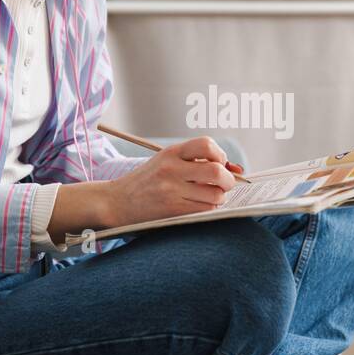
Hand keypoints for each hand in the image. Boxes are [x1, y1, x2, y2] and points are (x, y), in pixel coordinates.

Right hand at [108, 136, 241, 226]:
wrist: (116, 202)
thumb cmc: (147, 181)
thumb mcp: (167, 162)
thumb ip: (197, 162)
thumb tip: (237, 169)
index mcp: (171, 152)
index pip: (207, 144)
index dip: (221, 155)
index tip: (220, 163)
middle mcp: (172, 169)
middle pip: (217, 172)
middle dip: (228, 180)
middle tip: (224, 184)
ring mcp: (172, 191)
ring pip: (215, 195)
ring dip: (220, 198)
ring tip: (211, 197)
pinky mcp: (172, 210)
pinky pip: (205, 210)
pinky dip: (210, 209)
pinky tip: (201, 206)